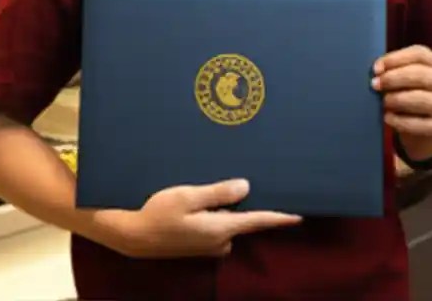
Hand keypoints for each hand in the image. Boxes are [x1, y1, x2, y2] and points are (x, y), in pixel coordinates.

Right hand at [101, 179, 300, 258]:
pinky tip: (194, 206)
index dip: (279, 216)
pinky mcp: (198, 246)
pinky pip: (214, 229)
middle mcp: (220, 241)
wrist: (132, 236)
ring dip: (221, 210)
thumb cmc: (157, 213)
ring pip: (226, 224)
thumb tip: (246, 187)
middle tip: (234, 184)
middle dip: (238, 205)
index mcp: (221, 228)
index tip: (299, 214)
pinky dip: (211, 217)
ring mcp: (208, 246)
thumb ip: (217, 193)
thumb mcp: (186, 196)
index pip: (258, 220)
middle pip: (241, 220)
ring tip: (204, 192)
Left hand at [373, 45, 431, 136]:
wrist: (429, 133)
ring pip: (420, 98)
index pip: (420, 54)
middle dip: (392, 78)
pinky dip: (399, 120)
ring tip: (384, 102)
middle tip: (374, 85)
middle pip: (420, 74)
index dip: (394, 59)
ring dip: (396, 99)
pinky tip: (388, 118)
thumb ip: (398, 72)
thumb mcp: (409, 83)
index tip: (375, 69)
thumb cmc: (412, 102)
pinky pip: (418, 124)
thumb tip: (377, 71)